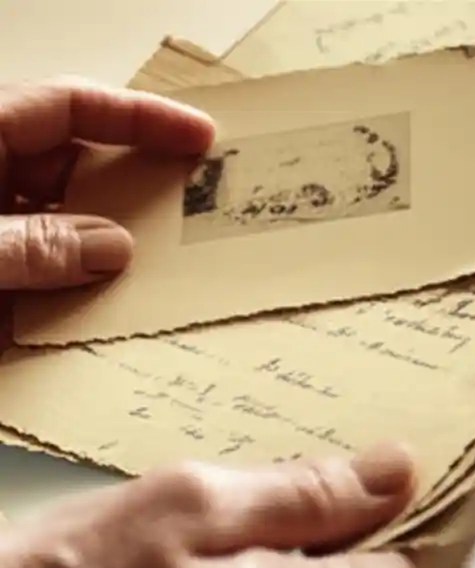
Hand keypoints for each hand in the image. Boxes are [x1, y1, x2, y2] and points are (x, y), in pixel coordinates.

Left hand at [0, 76, 213, 289]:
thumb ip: (30, 245)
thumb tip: (114, 248)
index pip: (71, 106)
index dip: (140, 116)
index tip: (202, 137)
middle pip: (75, 169)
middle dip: (134, 191)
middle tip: (195, 214)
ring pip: (61, 227)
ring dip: (106, 253)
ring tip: (161, 276)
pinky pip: (37, 277)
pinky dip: (72, 295)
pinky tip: (107, 314)